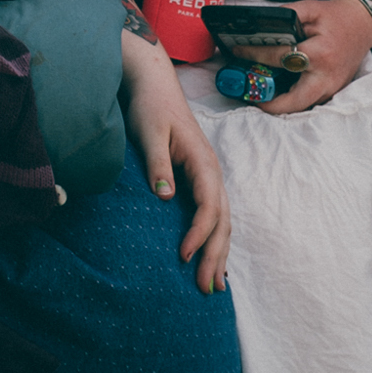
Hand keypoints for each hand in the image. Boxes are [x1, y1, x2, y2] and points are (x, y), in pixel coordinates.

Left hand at [120, 33, 230, 292]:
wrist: (153, 84)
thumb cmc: (149, 107)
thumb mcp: (149, 132)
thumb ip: (158, 163)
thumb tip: (165, 196)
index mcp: (202, 162)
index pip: (209, 206)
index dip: (199, 233)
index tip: (184, 256)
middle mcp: (211, 172)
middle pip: (222, 221)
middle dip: (216, 255)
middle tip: (207, 288)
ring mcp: (208, 177)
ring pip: (221, 221)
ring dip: (219, 253)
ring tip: (215, 285)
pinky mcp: (199, 180)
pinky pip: (213, 215)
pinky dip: (214, 239)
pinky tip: (210, 258)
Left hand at [226, 0, 371, 113]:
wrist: (362, 23)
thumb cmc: (334, 16)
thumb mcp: (308, 8)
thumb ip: (284, 15)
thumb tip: (258, 26)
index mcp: (320, 53)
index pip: (280, 57)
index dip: (254, 54)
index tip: (236, 51)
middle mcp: (328, 75)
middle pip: (296, 100)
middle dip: (272, 104)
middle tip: (250, 96)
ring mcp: (335, 86)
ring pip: (305, 105)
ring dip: (282, 106)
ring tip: (259, 96)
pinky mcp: (336, 90)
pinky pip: (312, 101)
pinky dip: (295, 100)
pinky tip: (279, 93)